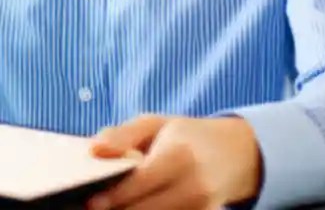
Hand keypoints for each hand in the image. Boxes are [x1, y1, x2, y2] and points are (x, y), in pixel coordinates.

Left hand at [87, 115, 260, 209]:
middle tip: (90, 204)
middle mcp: (194, 186)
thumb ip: (122, 135)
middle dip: (116, 208)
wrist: (235, 155)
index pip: (139, 182)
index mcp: (179, 156)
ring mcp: (201, 207)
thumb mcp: (154, 123)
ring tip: (109, 204)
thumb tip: (93, 150)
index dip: (113, 195)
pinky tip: (133, 204)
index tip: (89, 200)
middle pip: (144, 209)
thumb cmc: (186, 136)